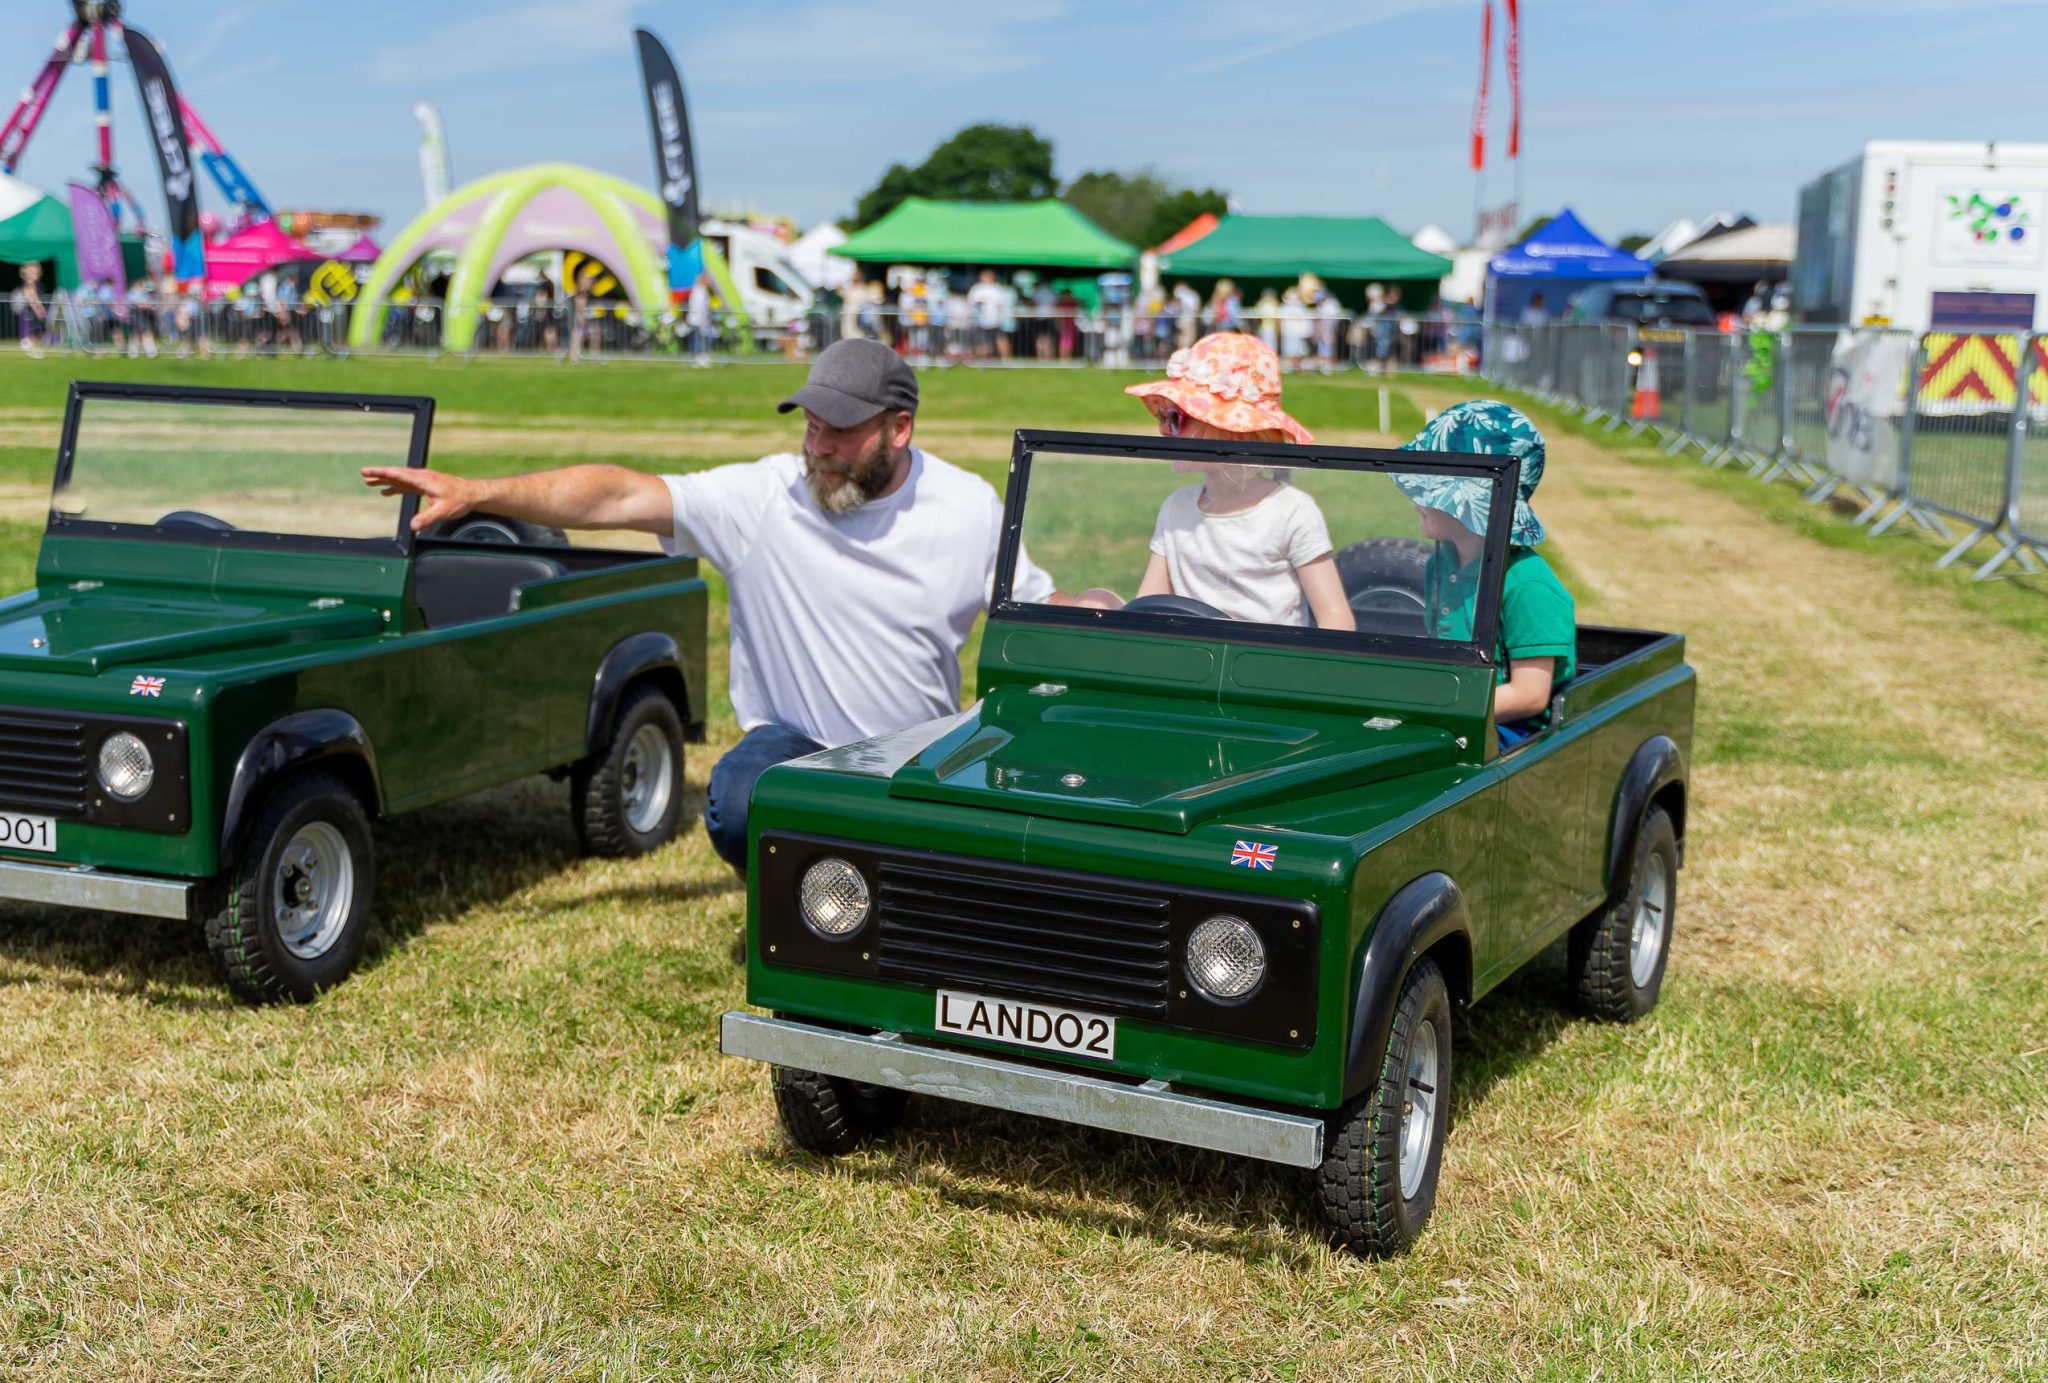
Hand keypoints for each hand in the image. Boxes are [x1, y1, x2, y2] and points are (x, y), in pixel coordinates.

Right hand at [361, 466, 484, 531]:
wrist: (472, 494)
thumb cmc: (460, 500)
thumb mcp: (443, 511)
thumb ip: (427, 518)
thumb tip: (412, 526)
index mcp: (423, 480)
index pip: (398, 474)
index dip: (382, 473)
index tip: (368, 471)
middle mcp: (421, 478)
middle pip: (396, 474)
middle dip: (380, 474)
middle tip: (364, 474)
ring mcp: (423, 481)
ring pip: (400, 479)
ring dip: (385, 480)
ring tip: (370, 483)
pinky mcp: (425, 486)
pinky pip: (406, 485)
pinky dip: (395, 488)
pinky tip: (386, 492)